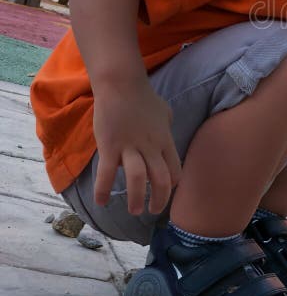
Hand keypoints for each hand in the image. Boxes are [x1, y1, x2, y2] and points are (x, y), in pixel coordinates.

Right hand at [92, 78, 180, 215]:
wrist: (122, 84)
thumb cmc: (143, 97)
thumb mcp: (165, 112)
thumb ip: (167, 126)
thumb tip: (167, 133)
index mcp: (165, 141)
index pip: (175, 170)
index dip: (171, 186)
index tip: (165, 193)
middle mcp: (151, 146)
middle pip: (161, 179)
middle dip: (159, 199)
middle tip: (153, 211)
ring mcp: (130, 147)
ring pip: (138, 178)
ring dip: (136, 198)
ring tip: (134, 211)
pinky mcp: (110, 146)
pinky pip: (107, 172)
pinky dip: (104, 189)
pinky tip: (101, 202)